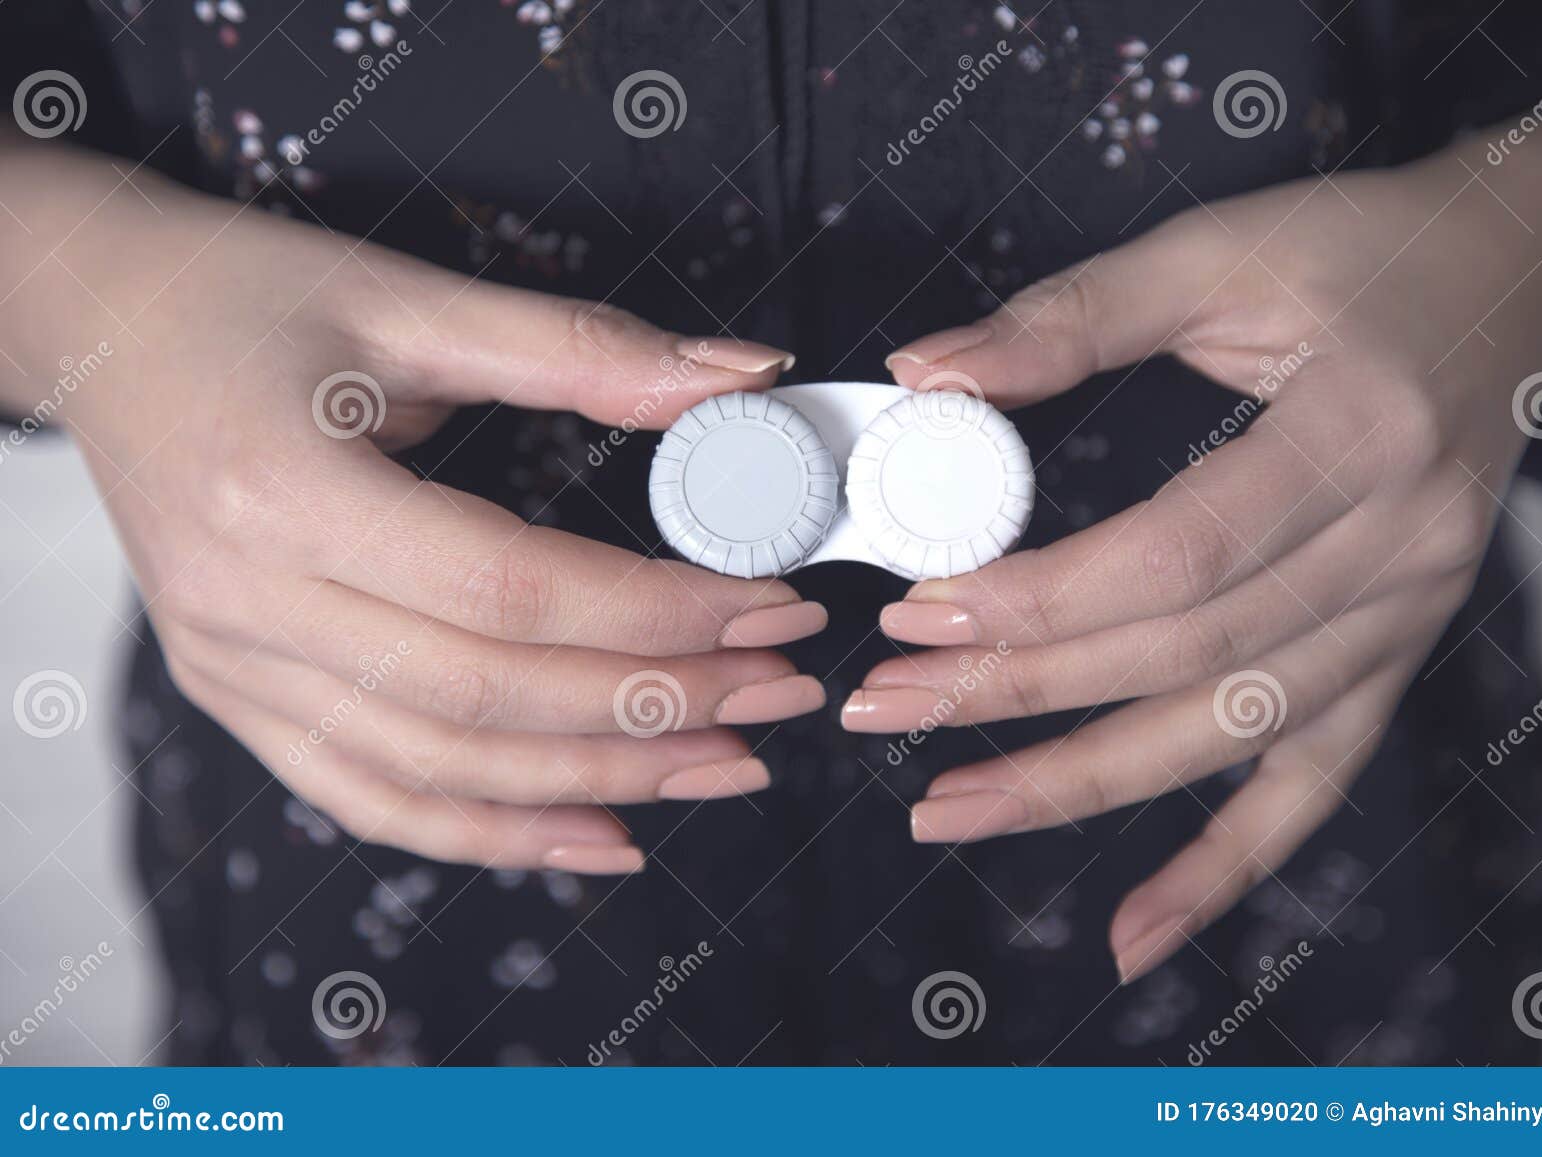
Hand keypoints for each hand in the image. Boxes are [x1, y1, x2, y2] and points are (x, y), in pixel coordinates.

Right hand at [1, 140, 826, 872]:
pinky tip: (603, 834)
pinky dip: (493, 833)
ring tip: (728, 765)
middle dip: (660, 706)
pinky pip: (373, 798)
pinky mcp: (240, 695)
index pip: (509, 589)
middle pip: (490, 698)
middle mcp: (248, 602)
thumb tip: (742, 378)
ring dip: (601, 781)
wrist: (100, 325)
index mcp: (284, 491)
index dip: (656, 611)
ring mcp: (234, 667)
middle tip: (782, 692)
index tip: (770, 606)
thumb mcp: (411, 300)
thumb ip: (580, 348)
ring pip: (442, 770)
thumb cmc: (248, 296)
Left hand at [846, 125, 1541, 978]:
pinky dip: (1222, 868)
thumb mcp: (1220, 253)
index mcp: (1360, 434)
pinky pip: (1311, 789)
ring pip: (1229, 738)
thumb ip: (1072, 318)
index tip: (919, 610)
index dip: (1044, 597)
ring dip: (1080, 787)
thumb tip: (925, 372)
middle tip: (886, 707)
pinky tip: (1132, 931)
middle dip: (1020, 694)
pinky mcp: (1390, 658)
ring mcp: (1403, 619)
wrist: (1510, 289)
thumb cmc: (1362, 256)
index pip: (1180, 554)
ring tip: (947, 810)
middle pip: (1186, 657)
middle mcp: (1397, 548)